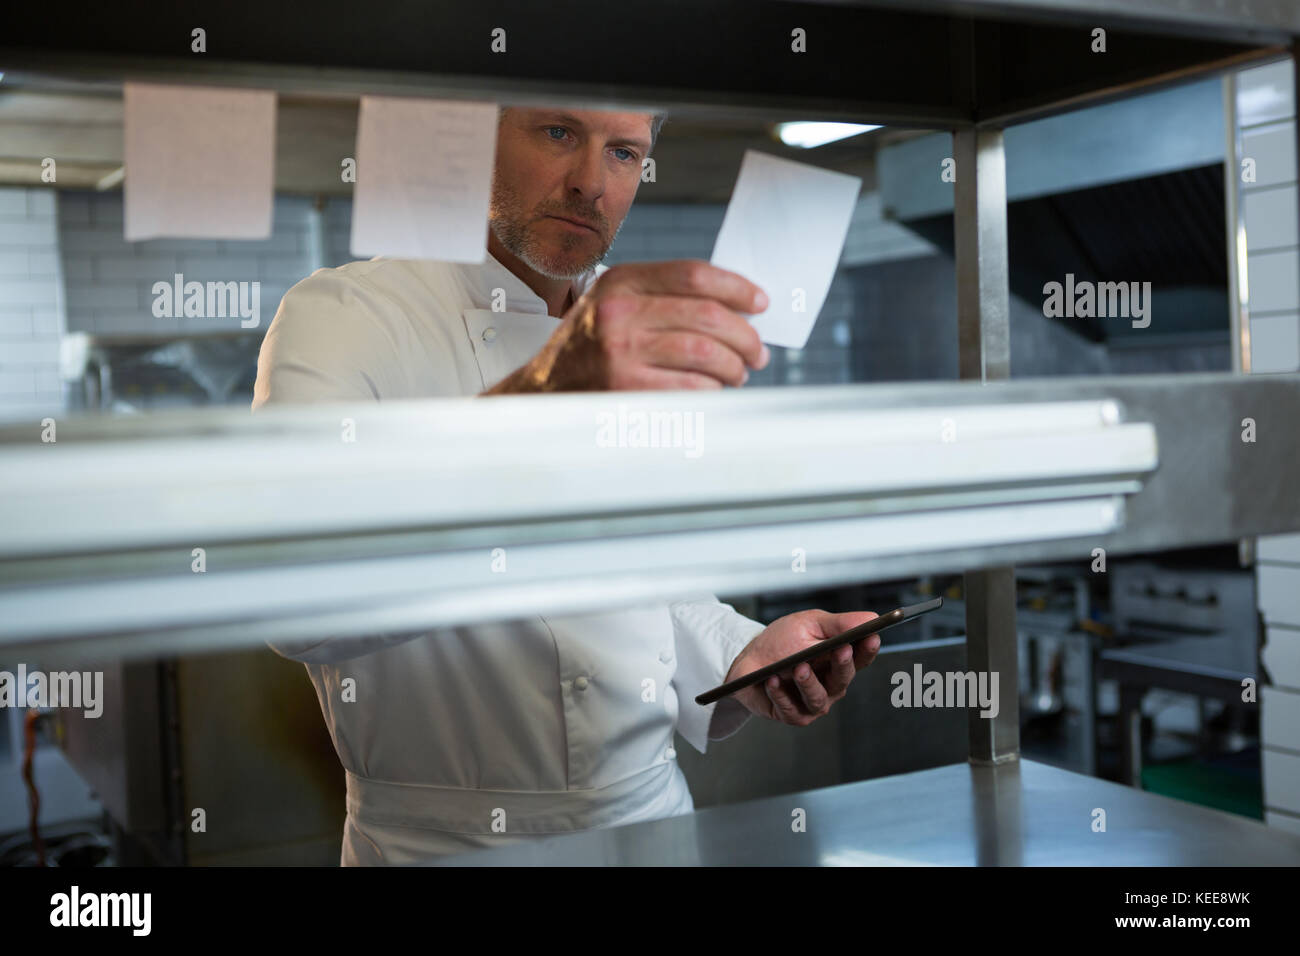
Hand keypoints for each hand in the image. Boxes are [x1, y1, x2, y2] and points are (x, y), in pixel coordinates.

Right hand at [487, 260, 769, 392]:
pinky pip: (691, 387)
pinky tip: (715, 389)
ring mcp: (619, 350)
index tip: (759, 302)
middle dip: (744, 335)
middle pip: (706, 314)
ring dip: (733, 365)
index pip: (693, 274)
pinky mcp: (624, 388)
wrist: (544, 391)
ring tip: (738, 372)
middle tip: (757, 351)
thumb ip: (664, 297)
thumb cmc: (590, 348)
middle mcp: (618, 310)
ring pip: (704, 352)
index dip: (736, 288)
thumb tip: (737, 307)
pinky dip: (713, 390)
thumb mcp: (616, 304)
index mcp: (621, 281)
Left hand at [725, 609, 881, 725]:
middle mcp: (830, 686)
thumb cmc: (781, 641)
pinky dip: (781, 694)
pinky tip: (772, 680)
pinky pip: (791, 709)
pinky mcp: (792, 715)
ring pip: (818, 699)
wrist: (747, 660)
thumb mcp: (809, 624)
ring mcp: (812, 703)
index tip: (871, 636)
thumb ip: (839, 624)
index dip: (868, 649)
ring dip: (808, 683)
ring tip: (798, 668)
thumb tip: (872, 618)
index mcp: (838, 661)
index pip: (861, 658)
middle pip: (843, 679)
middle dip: (843, 665)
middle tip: (840, 650)